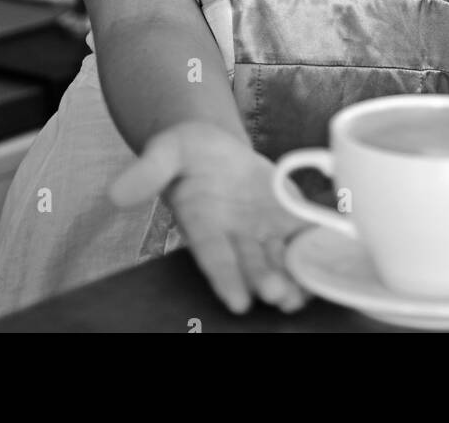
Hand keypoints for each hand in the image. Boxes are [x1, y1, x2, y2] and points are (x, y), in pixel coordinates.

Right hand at [109, 121, 308, 314]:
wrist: (215, 147)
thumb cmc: (188, 152)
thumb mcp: (167, 149)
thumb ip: (148, 170)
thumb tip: (115, 193)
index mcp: (203, 223)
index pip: (213, 256)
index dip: (225, 277)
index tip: (237, 300)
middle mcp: (234, 235)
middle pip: (251, 265)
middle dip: (265, 281)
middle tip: (279, 295)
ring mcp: (262, 230)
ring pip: (280, 259)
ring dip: (293, 276)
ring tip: (305, 291)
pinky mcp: (287, 217)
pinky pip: (304, 236)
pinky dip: (317, 247)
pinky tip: (332, 256)